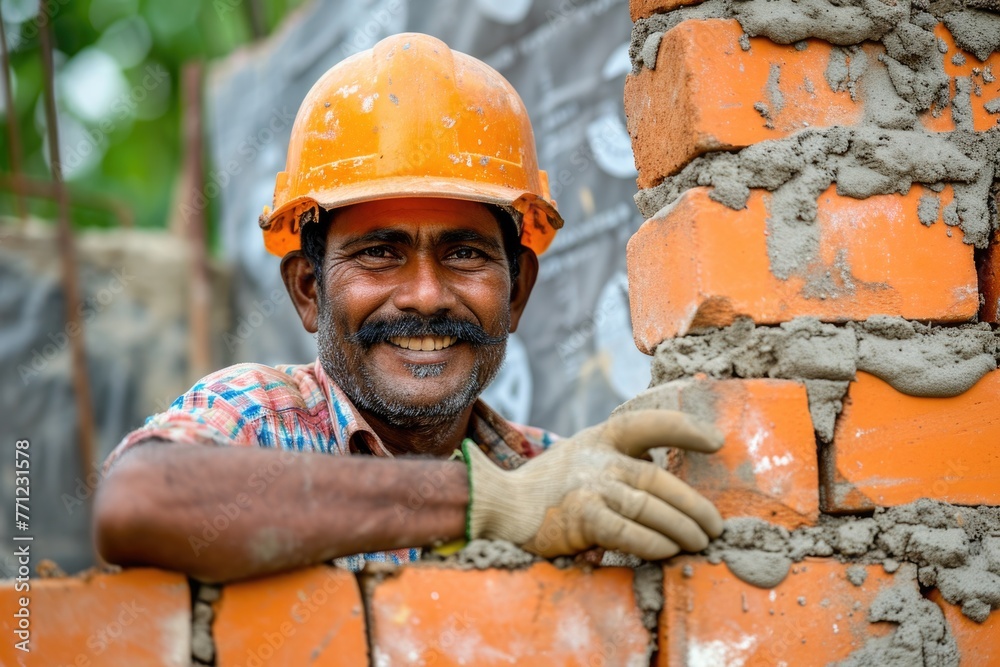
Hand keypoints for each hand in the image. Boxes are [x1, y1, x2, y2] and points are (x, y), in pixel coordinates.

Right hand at [464, 410, 723, 559]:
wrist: (502, 505)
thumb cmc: (550, 486)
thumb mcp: (584, 454)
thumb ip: (620, 459)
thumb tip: (669, 486)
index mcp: (602, 437)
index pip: (650, 424)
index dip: (686, 429)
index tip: (717, 442)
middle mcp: (598, 459)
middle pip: (659, 479)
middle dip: (694, 505)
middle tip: (715, 526)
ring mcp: (589, 487)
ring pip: (649, 507)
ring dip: (681, 528)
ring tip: (699, 542)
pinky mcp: (580, 518)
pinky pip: (627, 532)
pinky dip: (652, 543)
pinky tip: (667, 551)